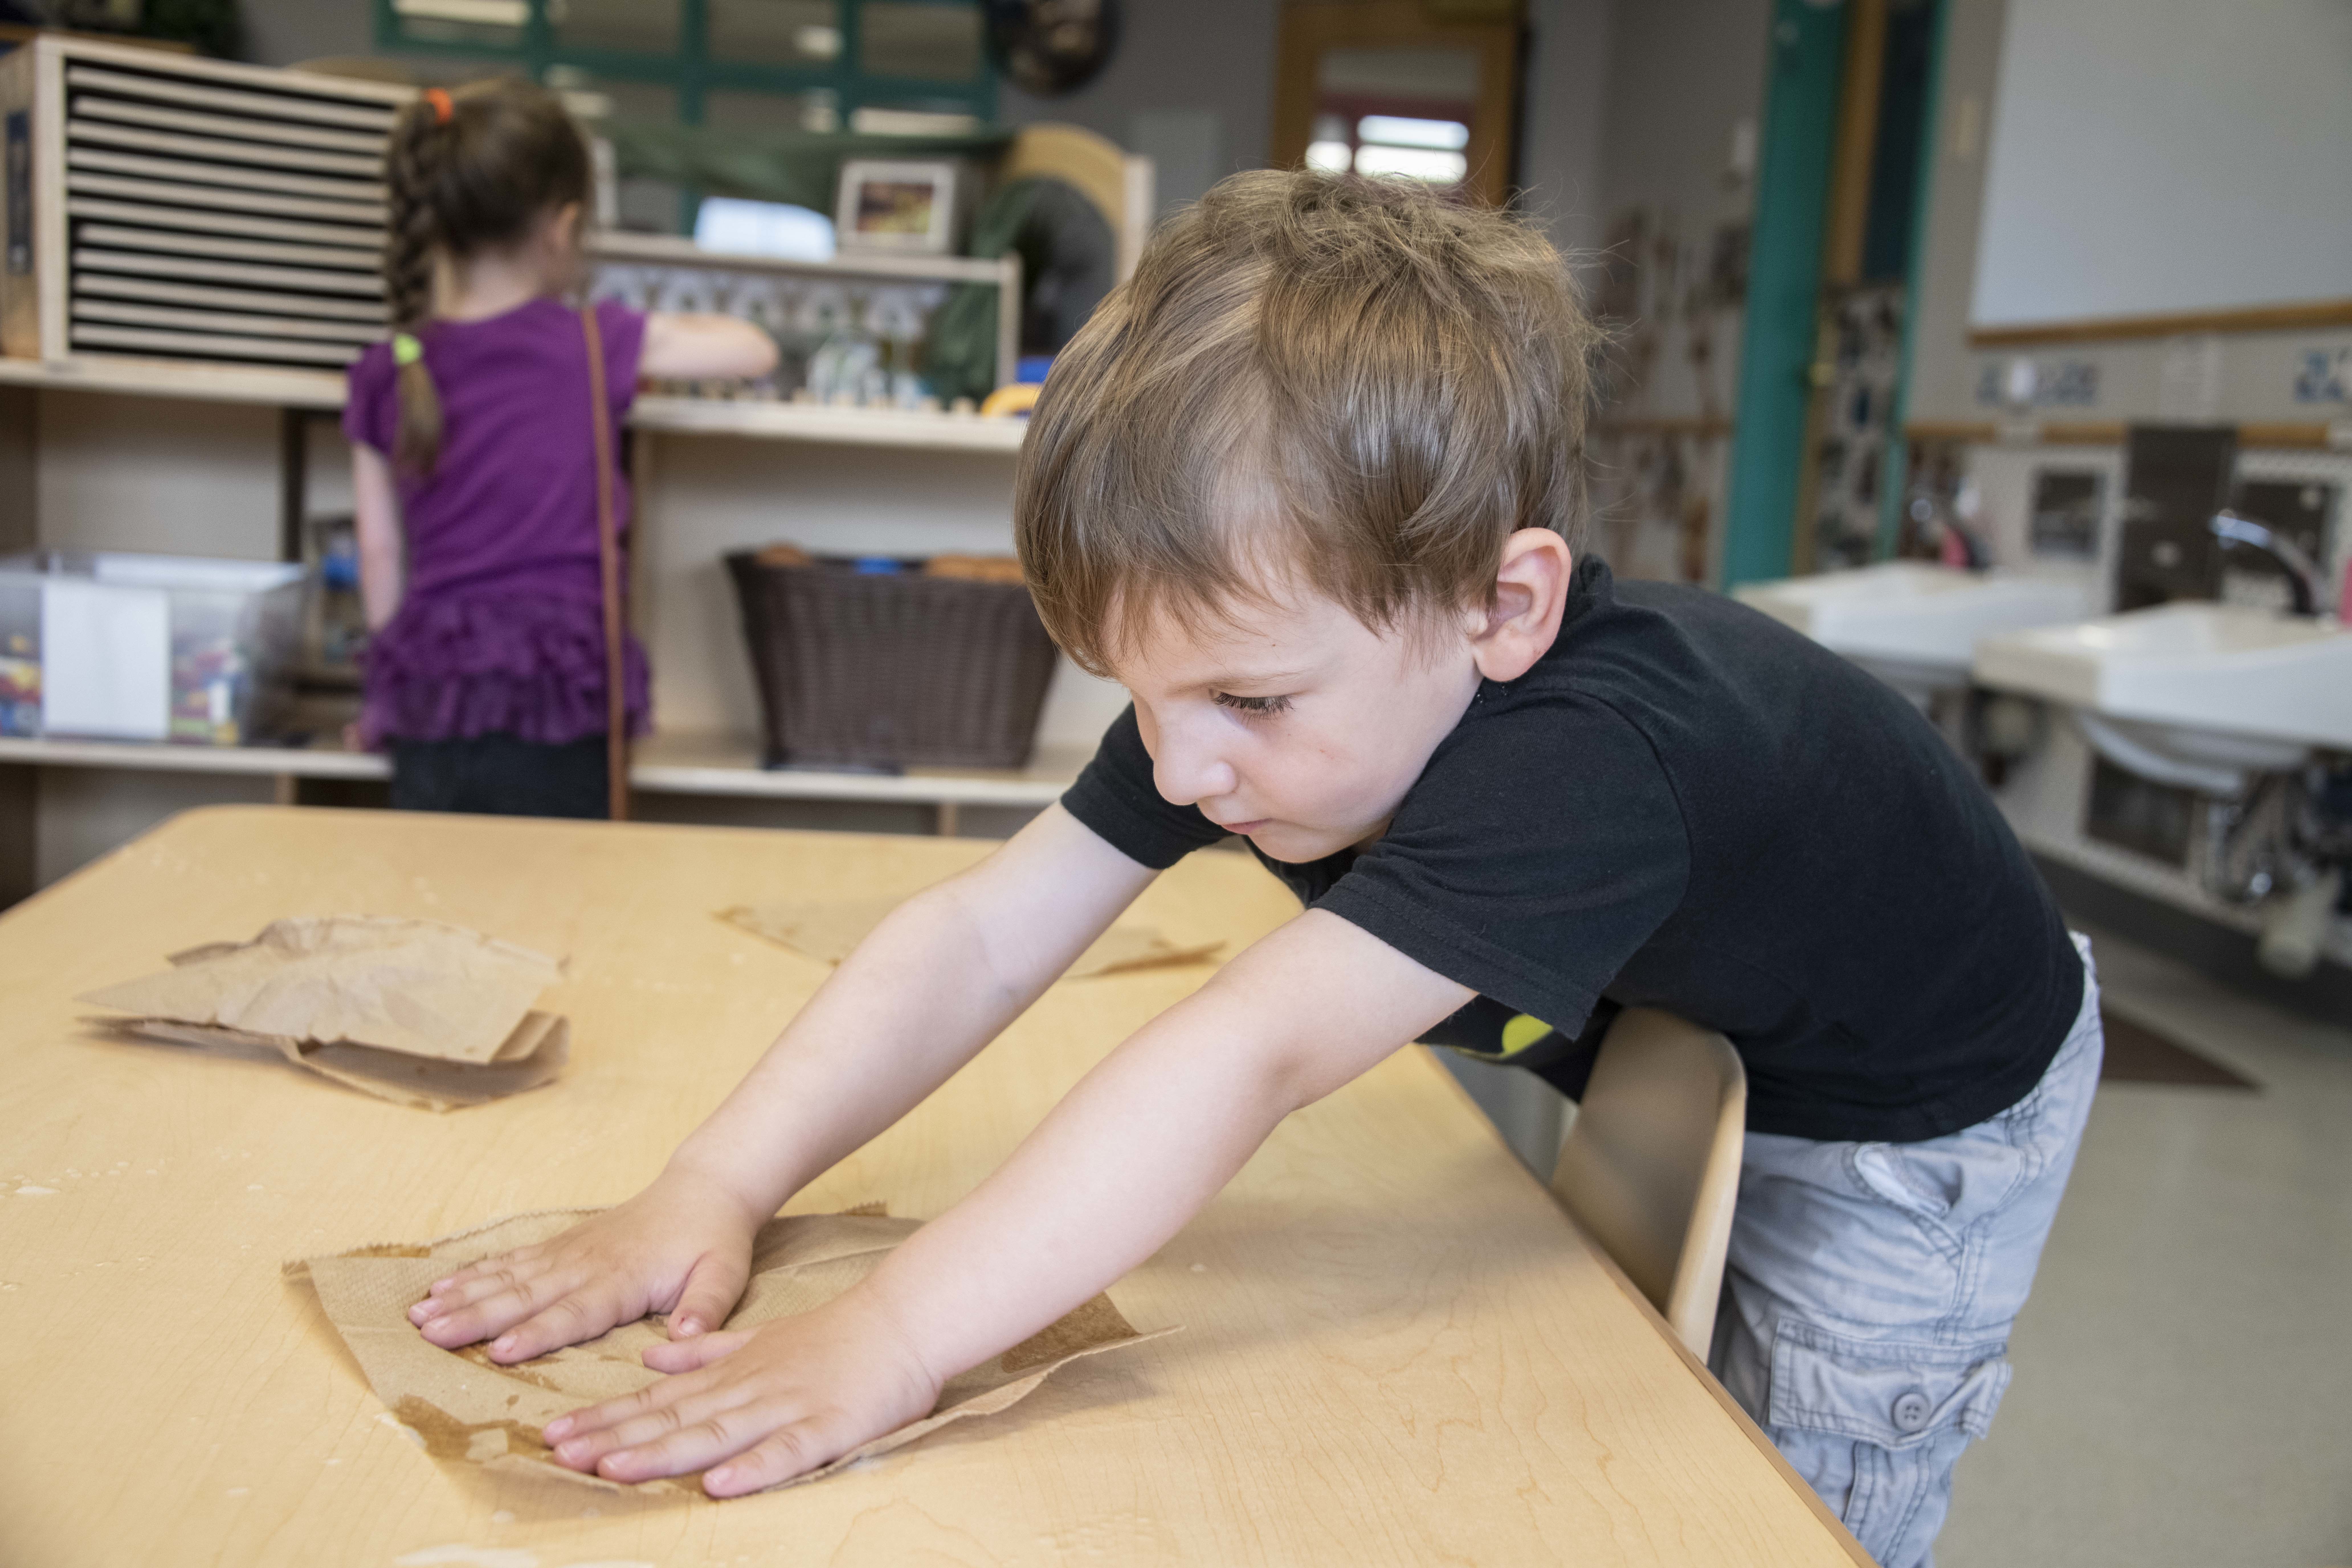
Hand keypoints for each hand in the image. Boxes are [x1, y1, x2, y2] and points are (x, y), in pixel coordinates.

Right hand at [407, 1163, 762, 1361]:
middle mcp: (587, 1264)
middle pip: (525, 1295)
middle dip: (476, 1317)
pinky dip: (474, 1274)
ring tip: (419, 1316)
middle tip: (431, 1335)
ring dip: (463, 1296)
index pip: (574, 1313)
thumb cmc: (714, 1241)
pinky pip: (512, 1261)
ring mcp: (569, 1253)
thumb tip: (687, 1337)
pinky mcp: (561, 1246)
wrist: (705, 1190)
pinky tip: (439, 1289)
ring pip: (508, 1276)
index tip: (498, 1352)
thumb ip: (705, 1307)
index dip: (536, 1334)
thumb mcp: (724, 1274)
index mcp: (624, 1279)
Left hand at [541, 1284, 942, 1496]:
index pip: (656, 1401)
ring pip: (715, 1434)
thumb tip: (651, 1359)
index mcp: (731, 1375)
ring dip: (663, 1453)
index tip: (554, 1434)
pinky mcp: (827, 1428)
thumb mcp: (758, 1337)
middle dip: (614, 1439)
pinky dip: (751, 1469)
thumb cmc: (832, 1336)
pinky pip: (785, 1453)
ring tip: (613, 1468)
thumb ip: (705, 1351)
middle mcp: (748, 1391)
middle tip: (559, 1454)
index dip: (606, 1419)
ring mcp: (786, 1408)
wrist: (901, 1319)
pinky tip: (719, 1485)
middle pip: (672, 1420)